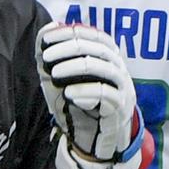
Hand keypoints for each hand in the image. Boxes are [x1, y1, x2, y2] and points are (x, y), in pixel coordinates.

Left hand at [36, 22, 145, 168]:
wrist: (95, 139)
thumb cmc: (79, 104)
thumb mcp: (61, 78)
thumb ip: (55, 54)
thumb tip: (48, 28)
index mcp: (108, 56)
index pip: (93, 35)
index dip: (69, 33)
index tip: (46, 38)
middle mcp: (119, 67)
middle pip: (99, 48)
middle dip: (70, 49)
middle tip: (47, 56)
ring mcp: (123, 87)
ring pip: (104, 68)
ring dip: (76, 68)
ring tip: (54, 73)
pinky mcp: (121, 108)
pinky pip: (106, 94)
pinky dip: (86, 92)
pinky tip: (68, 94)